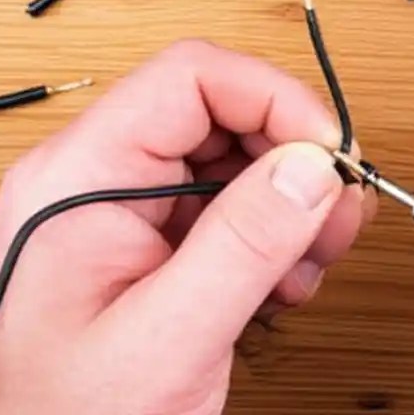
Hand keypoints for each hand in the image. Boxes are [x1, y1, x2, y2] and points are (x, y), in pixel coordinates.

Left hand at [0, 40, 375, 414]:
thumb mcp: (166, 336)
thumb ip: (243, 245)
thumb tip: (308, 165)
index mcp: (76, 177)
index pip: (188, 78)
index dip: (272, 98)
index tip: (329, 149)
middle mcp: (94, 181)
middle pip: (216, 115)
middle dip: (290, 157)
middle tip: (337, 210)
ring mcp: (119, 215)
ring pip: (228, 164)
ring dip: (287, 204)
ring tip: (314, 257)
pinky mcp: (144, 249)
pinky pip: (221, 213)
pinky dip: (268, 240)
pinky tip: (281, 285)